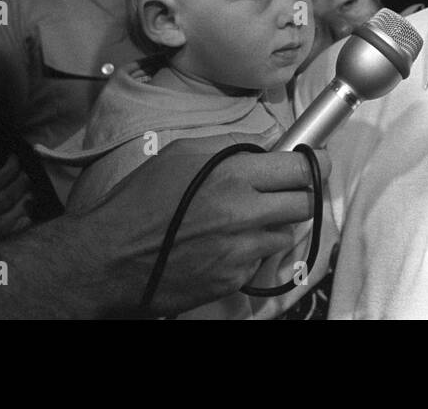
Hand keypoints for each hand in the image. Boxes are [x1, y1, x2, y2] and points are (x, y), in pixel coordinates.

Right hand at [78, 139, 330, 316]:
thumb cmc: (141, 200)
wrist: (110, 258)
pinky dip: (251, 251)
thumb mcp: (183, 153)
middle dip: (300, 193)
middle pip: (306, 202)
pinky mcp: (235, 279)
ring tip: (242, 220)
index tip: (317, 159)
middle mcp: (246, 213)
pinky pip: (260, 260)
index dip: (315, 162)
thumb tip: (267, 147)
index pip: (302, 168)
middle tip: (284, 190)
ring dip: (274, 225)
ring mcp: (243, 250)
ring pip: (287, 233)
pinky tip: (222, 244)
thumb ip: (231, 147)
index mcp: (234, 174)